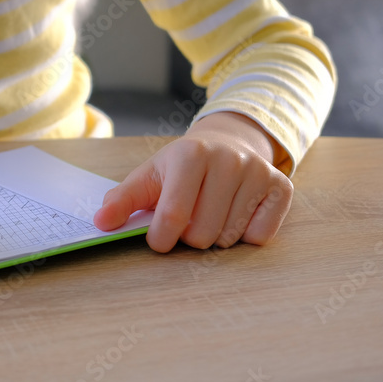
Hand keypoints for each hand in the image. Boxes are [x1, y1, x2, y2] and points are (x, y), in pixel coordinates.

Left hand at [93, 112, 293, 251]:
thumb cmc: (182, 167)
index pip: (173, 216)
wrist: (228, 142)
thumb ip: (123, 200)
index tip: (158, 239)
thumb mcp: (149, 176)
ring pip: (230, 239)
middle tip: (190, 217)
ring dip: (215, 236)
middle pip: (202, 235)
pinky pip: (260, 236)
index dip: (161, 239)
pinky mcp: (281, 187)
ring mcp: (258, 172)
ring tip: (212, 212)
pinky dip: (245, 235)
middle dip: (189, 237)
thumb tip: (100, 223)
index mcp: (190, 155)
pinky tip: (236, 212)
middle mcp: (228, 159)